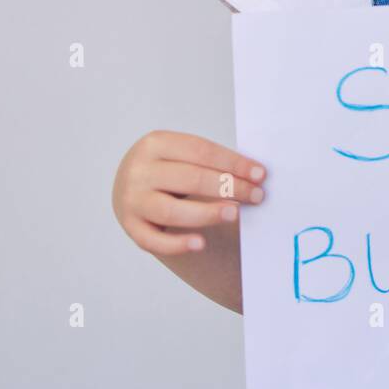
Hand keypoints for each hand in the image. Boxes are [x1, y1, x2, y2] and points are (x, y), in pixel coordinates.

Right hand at [112, 130, 267, 254]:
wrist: (129, 187)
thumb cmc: (168, 170)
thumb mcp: (181, 155)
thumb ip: (210, 163)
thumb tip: (254, 175)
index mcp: (155, 143)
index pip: (201, 151)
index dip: (233, 163)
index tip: (260, 174)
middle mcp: (139, 170)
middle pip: (189, 179)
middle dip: (228, 187)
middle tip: (256, 195)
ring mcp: (131, 200)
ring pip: (171, 211)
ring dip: (206, 213)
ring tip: (235, 213)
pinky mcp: (130, 227)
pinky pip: (154, 240)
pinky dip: (177, 244)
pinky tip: (200, 244)